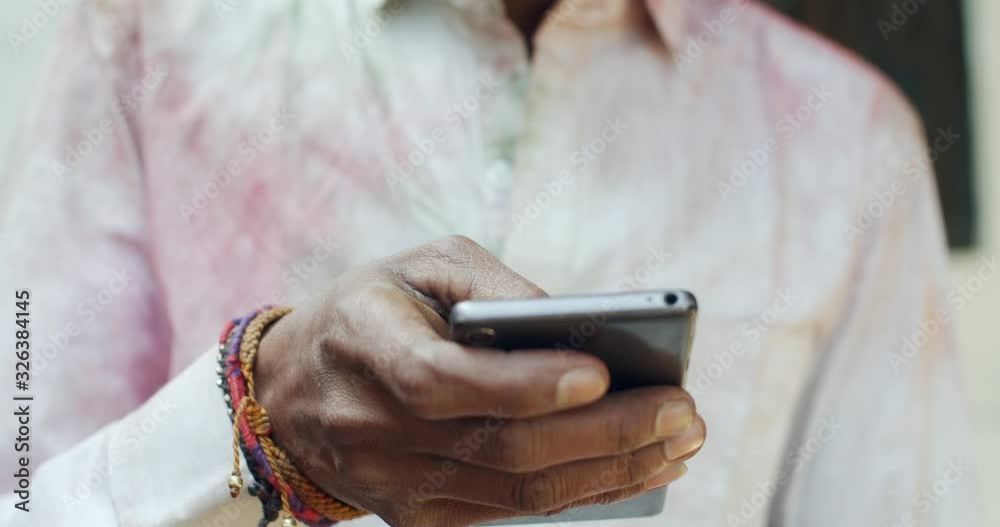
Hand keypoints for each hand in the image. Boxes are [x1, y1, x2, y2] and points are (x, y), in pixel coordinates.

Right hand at [255, 236, 705, 526]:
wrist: (294, 389)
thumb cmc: (374, 309)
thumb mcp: (422, 265)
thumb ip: (495, 287)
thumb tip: (583, 331)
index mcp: (364, 342)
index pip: (440, 380)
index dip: (521, 383)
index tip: (600, 371)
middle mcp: (372, 424)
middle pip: (501, 446)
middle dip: (606, 433)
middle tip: (682, 411)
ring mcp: (394, 484)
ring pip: (518, 491)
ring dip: (613, 470)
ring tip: (679, 440)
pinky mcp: (418, 517)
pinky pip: (513, 514)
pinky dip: (585, 495)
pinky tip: (637, 468)